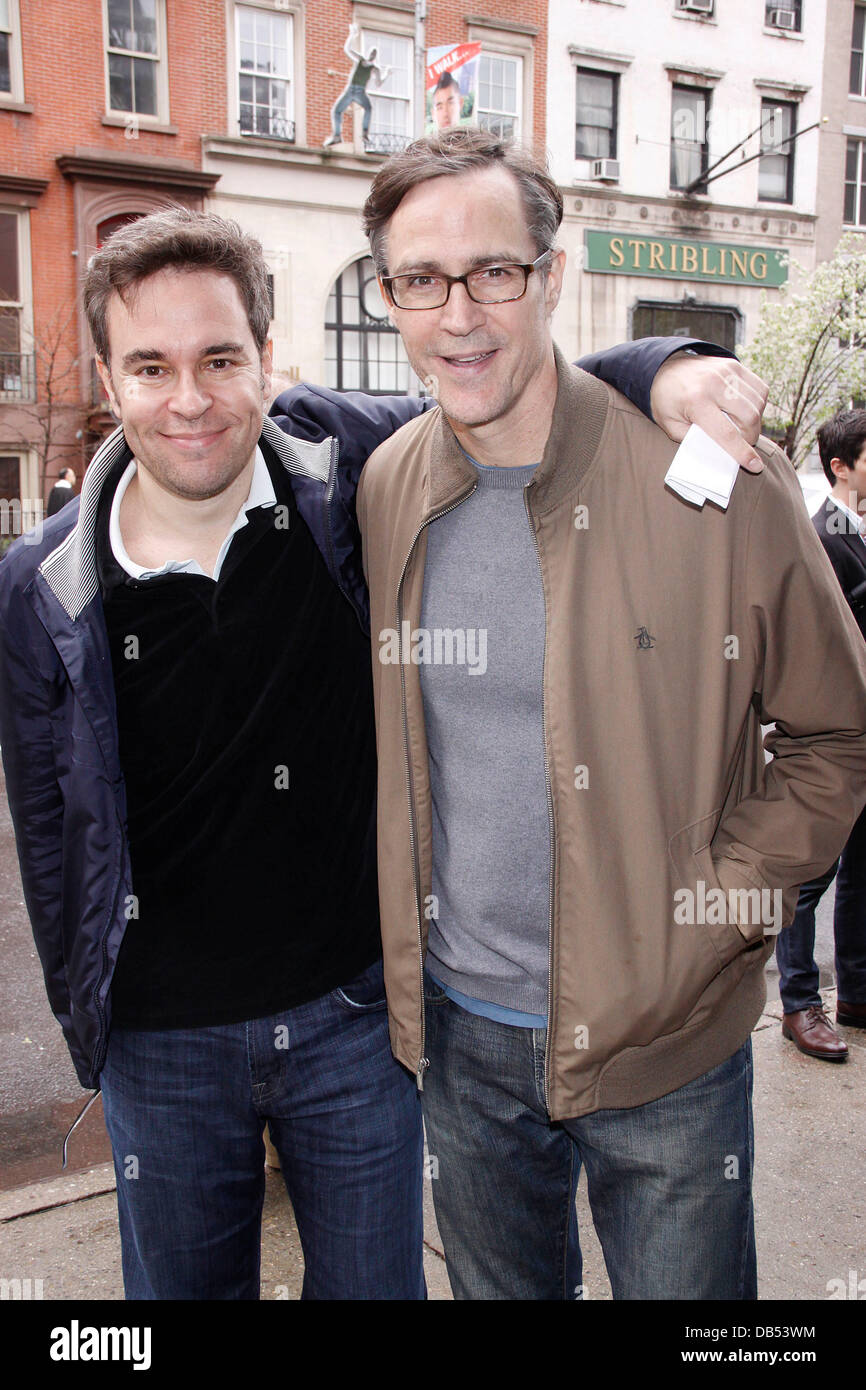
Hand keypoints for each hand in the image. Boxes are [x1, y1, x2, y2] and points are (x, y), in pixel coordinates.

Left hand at [650, 352, 769, 472]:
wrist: (663, 367)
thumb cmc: (666, 401)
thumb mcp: (672, 427)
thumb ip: (696, 440)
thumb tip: (722, 452)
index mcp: (695, 402)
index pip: (726, 432)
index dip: (743, 452)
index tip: (756, 466)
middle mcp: (714, 384)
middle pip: (749, 416)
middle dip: (751, 436)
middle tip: (743, 443)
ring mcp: (726, 372)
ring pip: (758, 402)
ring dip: (755, 421)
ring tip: (742, 426)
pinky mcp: (734, 365)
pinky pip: (759, 388)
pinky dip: (758, 404)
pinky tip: (745, 410)